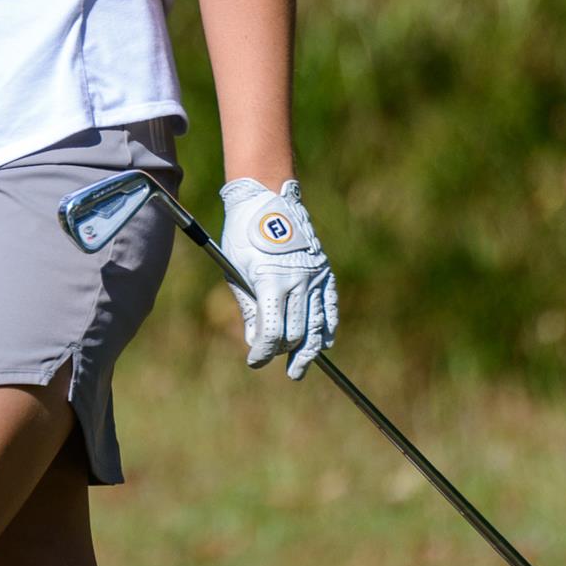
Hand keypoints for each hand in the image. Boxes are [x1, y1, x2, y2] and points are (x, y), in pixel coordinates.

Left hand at [219, 177, 337, 379]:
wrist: (266, 198)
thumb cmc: (243, 235)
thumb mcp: (236, 271)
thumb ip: (248, 309)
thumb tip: (255, 342)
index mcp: (270, 281)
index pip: (271, 331)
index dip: (262, 352)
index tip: (254, 361)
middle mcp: (297, 280)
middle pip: (295, 332)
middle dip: (284, 351)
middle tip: (277, 362)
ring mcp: (314, 275)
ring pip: (316, 323)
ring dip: (309, 349)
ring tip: (300, 367)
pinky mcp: (324, 270)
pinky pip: (330, 305)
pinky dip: (327, 326)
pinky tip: (324, 342)